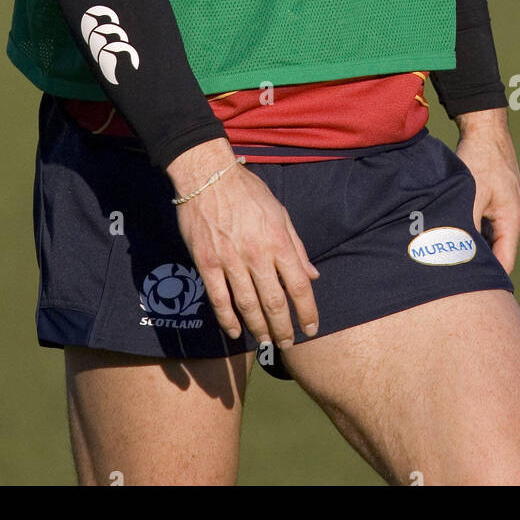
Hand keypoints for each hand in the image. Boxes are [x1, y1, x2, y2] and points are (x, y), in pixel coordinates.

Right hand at [166, 138, 319, 348]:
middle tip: (287, 344)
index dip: (307, 311)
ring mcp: (230, 260)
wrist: (208, 176)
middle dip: (284, 328)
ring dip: (259, 328)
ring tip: (266, 342)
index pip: (298, 285)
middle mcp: (256, 254)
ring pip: (247, 305)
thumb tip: (312, 274)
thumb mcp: (280, 212)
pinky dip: (227, 319)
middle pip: (274, 302)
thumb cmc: (247, 191)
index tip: (311, 328)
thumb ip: (296, 246)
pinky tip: (235, 331)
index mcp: (278, 241)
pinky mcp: (207, 263)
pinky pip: (218, 298)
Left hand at [452, 108, 519, 274]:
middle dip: (477, 265)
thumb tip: (455, 251)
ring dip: (472, 245)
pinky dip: (471, 230)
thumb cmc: (479, 159)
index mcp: (511, 220)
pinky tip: (451, 232)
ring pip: (489, 237)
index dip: (488, 280)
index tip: (468, 294)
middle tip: (453, 278)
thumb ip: (465, 224)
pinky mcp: (494, 198)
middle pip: (497, 252)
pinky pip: (484, 223)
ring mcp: (504, 207)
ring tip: (448, 257)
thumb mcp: (470, 194)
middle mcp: (511, 216)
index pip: (504, 262)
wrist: (485, 127)